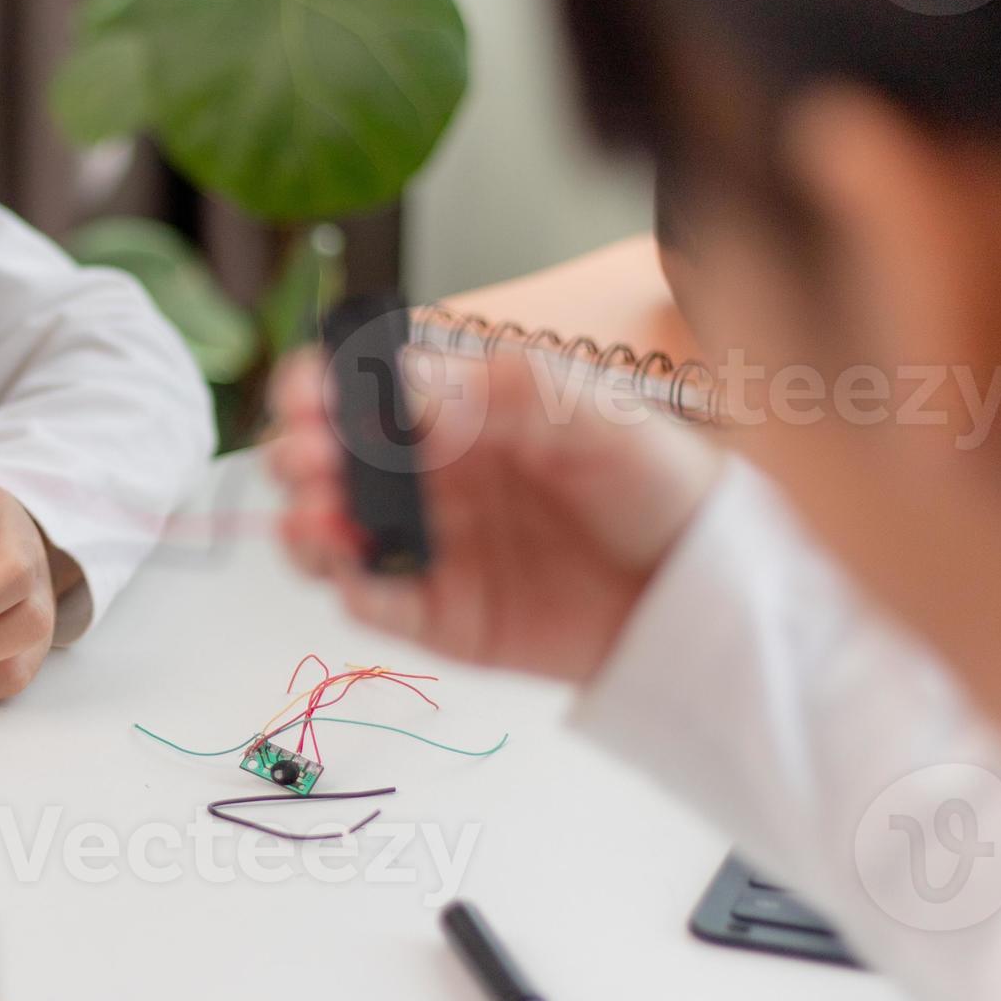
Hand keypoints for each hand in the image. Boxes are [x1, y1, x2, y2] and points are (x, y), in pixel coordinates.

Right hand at [268, 343, 721, 682]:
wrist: (701, 585)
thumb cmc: (657, 481)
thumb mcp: (591, 412)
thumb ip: (499, 393)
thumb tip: (403, 383)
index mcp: (456, 411)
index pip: (362, 389)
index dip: (321, 387)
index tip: (307, 395)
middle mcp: (429, 476)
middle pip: (328, 461)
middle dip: (299, 454)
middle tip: (305, 458)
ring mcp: (428, 545)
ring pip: (331, 532)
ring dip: (306, 521)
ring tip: (315, 519)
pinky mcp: (438, 616)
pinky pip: (374, 603)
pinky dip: (348, 588)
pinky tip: (353, 572)